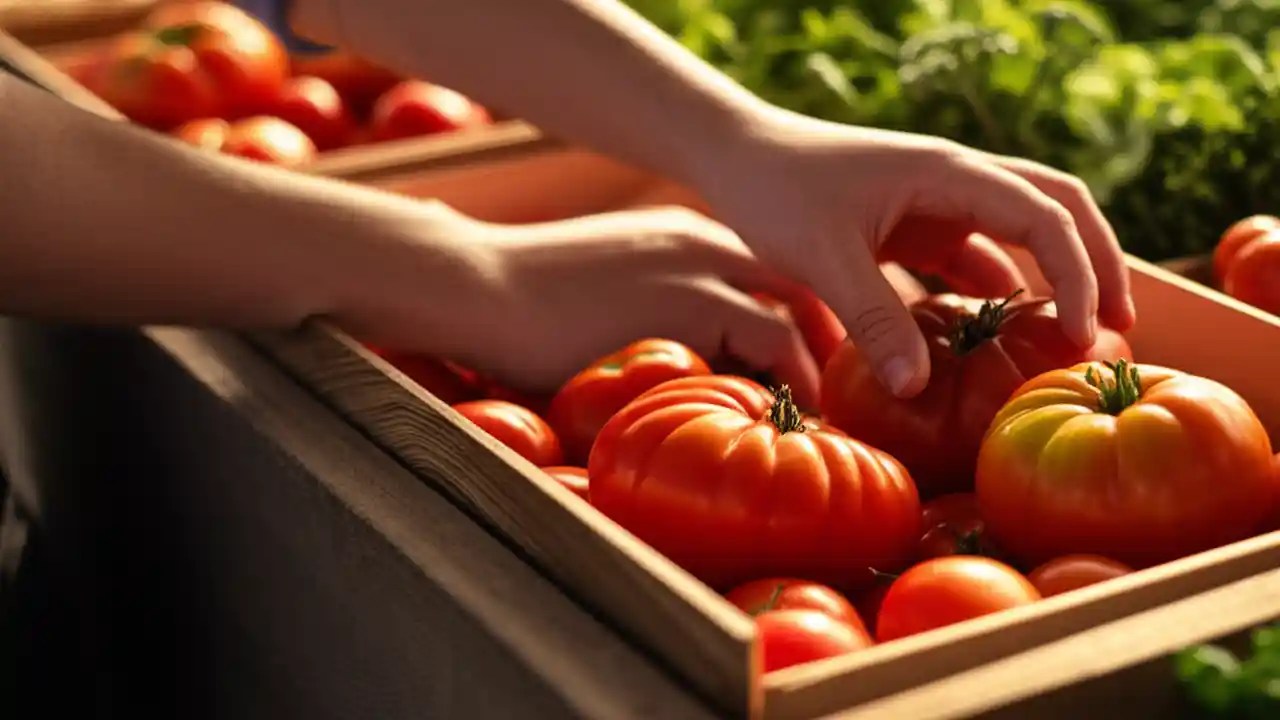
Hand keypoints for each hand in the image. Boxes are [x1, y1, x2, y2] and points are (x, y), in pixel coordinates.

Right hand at [343, 204, 824, 405]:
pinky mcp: (690, 312)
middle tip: (829, 399)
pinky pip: (768, 352)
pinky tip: (781, 427)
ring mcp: (702, 275)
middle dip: (824, 344)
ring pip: (793, 325)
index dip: (798, 317)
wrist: (479, 286)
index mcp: (686, 236)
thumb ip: (655, 306)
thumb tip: (682, 361)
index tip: (806, 365)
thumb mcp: (608, 283)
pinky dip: (784, 391)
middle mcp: (706, 246)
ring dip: (810, 376)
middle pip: (802, 289)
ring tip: (815, 425)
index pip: (771, 271)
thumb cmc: (525, 296)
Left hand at [695, 107, 1135, 397]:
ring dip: (1054, 278)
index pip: (1044, 214)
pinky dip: (997, 292)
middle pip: (1058, 209)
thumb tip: (919, 389)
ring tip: (1076, 339)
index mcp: (948, 173)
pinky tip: (1001, 335)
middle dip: (1097, 263)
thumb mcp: (823, 259)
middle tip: (1121, 329)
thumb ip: (874, 320)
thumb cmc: (776, 193)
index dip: (1078, 272)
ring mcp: (939, 200)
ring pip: (1022, 232)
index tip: (1089, 332)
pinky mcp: (917, 224)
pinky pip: (975, 256)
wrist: (736, 158)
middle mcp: (956, 180)